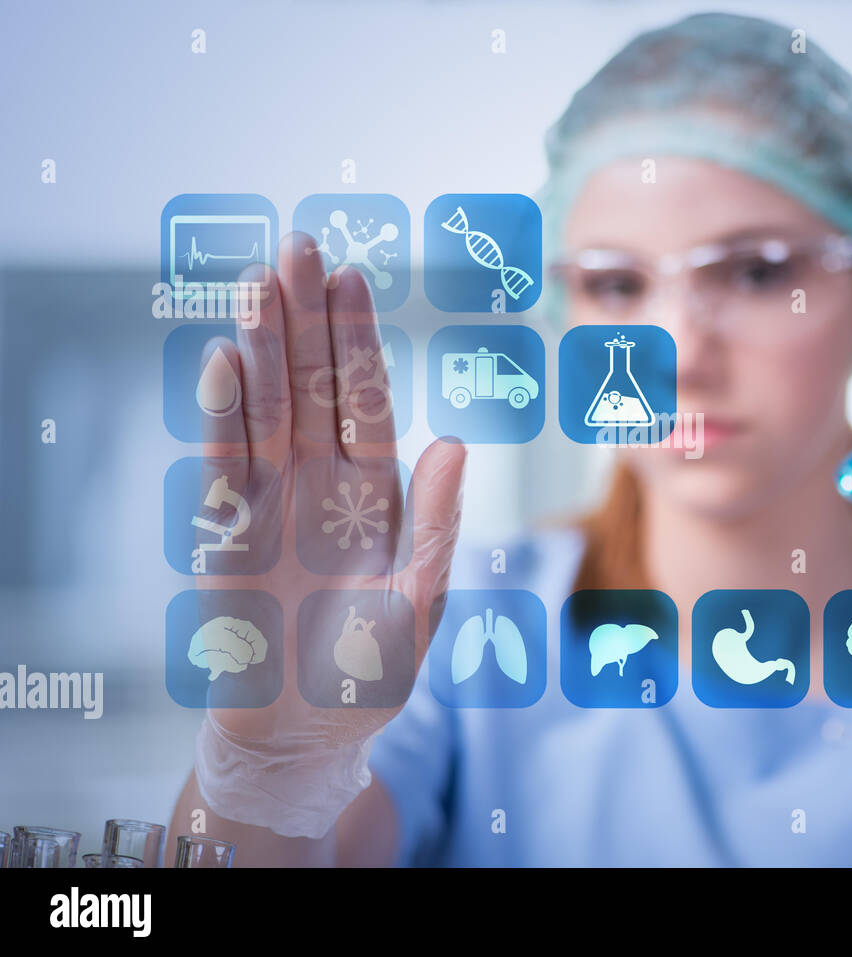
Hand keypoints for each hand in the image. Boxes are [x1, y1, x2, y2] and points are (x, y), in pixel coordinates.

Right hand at [196, 232, 465, 752]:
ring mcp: (271, 500)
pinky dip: (224, 413)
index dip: (357, 338)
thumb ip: (439, 521)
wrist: (307, 728)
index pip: (364, 397)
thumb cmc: (373, 668)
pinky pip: (225, 462)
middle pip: (310, 383)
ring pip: (266, 407)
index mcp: (373, 487)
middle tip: (297, 245)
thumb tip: (456, 440)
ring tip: (258, 282)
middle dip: (305, 316)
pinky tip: (226, 359)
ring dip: (261, 345)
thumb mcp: (424, 597)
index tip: (351, 275)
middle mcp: (319, 480)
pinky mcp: (228, 531)